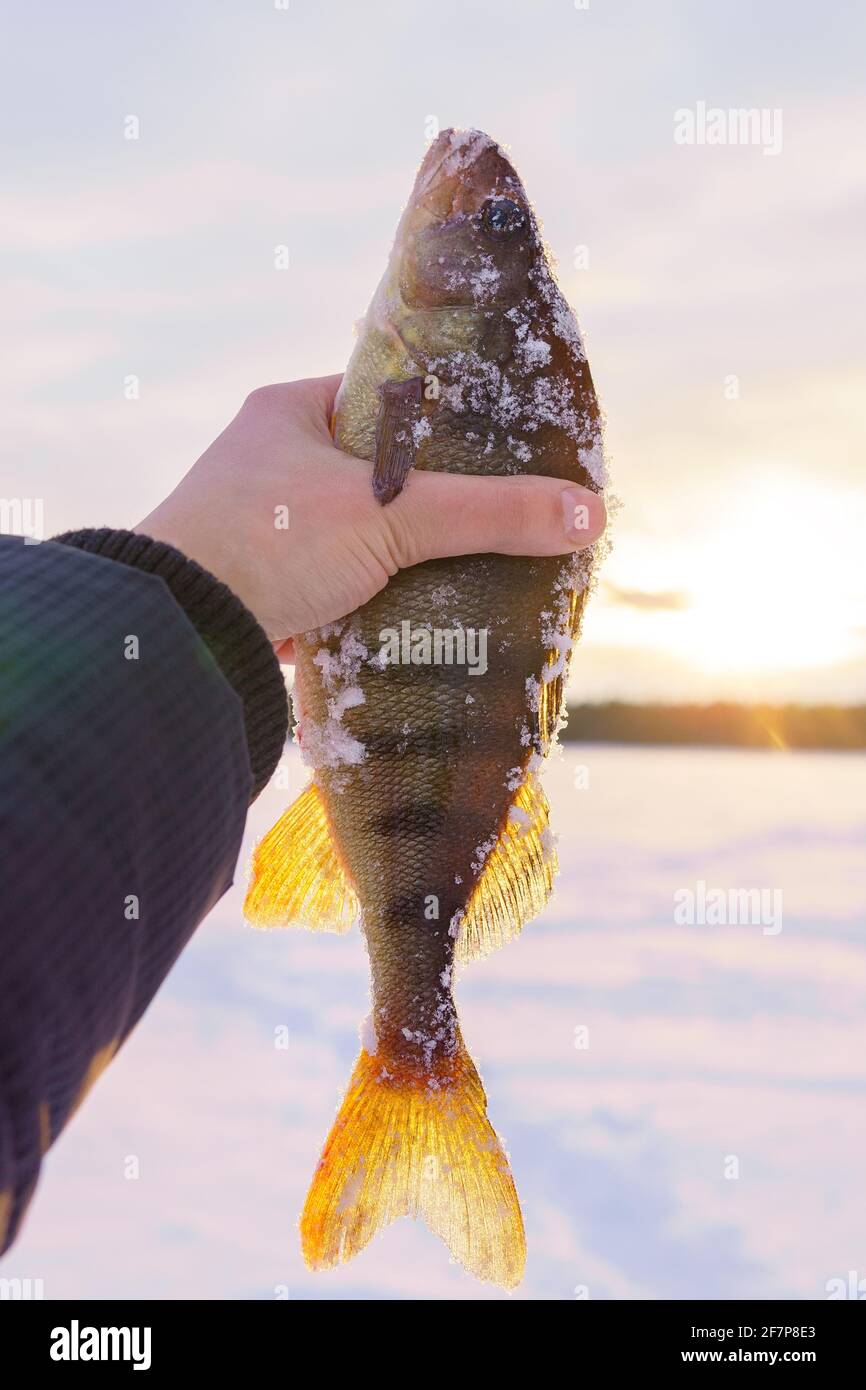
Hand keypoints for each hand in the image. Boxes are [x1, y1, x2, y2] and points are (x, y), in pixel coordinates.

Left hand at [135, 374, 605, 661]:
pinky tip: (417, 615)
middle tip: (491, 518)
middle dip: (428, 502)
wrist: (178, 635)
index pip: (384, 400)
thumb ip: (489, 512)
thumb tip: (588, 513)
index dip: (444, 423)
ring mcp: (260, 529)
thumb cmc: (270, 543)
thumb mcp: (390, 516)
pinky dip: (370, 600)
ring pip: (354, 534)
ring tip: (468, 568)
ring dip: (400, 556)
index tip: (497, 449)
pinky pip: (333, 585)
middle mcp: (268, 462)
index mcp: (289, 413)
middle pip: (375, 474)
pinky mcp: (261, 590)